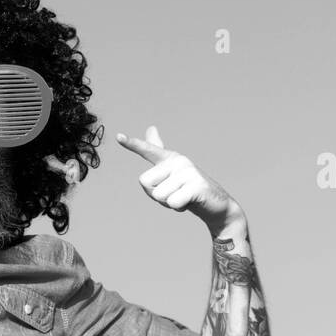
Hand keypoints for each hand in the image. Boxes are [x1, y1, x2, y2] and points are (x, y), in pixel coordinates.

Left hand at [116, 126, 241, 230]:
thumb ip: (159, 152)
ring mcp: (189, 172)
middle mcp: (179, 161)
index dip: (133, 144)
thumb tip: (151, 128)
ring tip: (183, 198)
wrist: (216, 205)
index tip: (118, 137)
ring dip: (169, 203)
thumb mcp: (170, 172)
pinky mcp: (197, 185)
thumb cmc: (188, 190)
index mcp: (170, 158)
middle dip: (156, 196)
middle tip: (174, 194)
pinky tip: (190, 202)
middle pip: (145, 183)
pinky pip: (172, 202)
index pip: (149, 150)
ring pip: (159, 195)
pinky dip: (179, 208)